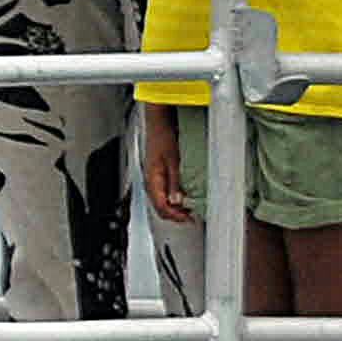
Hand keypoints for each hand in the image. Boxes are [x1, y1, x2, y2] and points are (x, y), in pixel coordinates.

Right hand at [142, 108, 193, 222]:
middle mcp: (151, 181)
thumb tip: (177, 201)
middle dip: (175, 215)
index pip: (161, 206)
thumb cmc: (163, 136)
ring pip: (161, 201)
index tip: (188, 218)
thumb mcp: (173, 160)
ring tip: (188, 210)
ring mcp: (155, 177)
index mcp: (152, 179)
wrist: (159, 122)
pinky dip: (173, 199)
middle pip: (160, 207)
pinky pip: (164, 193)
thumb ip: (174, 181)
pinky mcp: (159, 173)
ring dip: (174, 208)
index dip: (175, 216)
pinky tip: (183, 197)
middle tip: (190, 218)